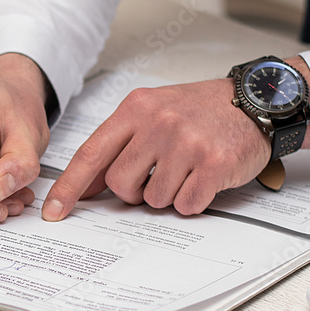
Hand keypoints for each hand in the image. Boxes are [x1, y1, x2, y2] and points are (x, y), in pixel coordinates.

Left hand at [41, 57, 309, 219]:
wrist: (255, 101)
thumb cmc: (201, 110)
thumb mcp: (153, 112)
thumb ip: (119, 144)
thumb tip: (85, 186)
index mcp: (136, 108)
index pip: (92, 153)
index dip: (69, 186)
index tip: (54, 209)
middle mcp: (158, 122)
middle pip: (120, 183)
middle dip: (133, 191)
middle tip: (157, 175)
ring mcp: (186, 142)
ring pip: (154, 198)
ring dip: (168, 194)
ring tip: (187, 169)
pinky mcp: (214, 163)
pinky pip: (186, 204)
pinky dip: (193, 200)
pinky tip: (203, 178)